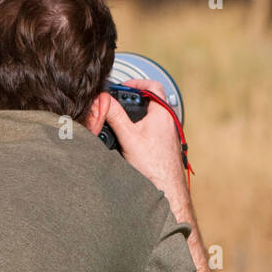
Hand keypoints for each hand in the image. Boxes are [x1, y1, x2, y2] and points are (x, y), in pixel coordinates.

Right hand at [103, 79, 188, 201]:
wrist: (167, 188)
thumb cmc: (154, 166)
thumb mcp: (128, 137)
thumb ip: (115, 116)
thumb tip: (103, 100)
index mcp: (162, 113)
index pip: (152, 85)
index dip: (136, 83)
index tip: (123, 86)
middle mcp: (168, 120)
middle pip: (150, 99)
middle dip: (133, 98)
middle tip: (118, 101)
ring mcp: (167, 132)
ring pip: (150, 115)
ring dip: (136, 113)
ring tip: (121, 117)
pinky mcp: (165, 144)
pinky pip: (152, 128)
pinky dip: (140, 126)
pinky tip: (128, 136)